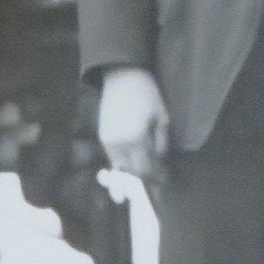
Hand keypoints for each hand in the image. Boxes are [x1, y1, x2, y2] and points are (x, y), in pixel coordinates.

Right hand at [98, 67, 169, 181]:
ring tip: (142, 175)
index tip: (162, 182)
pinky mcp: (101, 135)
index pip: (143, 170)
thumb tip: (160, 160)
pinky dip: (122, 161)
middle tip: (152, 185)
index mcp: (135, 139)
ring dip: (129, 172)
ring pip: (118, 167)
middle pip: (128, 173)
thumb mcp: (162, 117)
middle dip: (140, 181)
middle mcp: (118, 144)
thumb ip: (161, 142)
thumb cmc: (147, 95)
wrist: (122, 77)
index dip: (153, 178)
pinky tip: (132, 161)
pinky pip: (112, 156)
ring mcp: (107, 141)